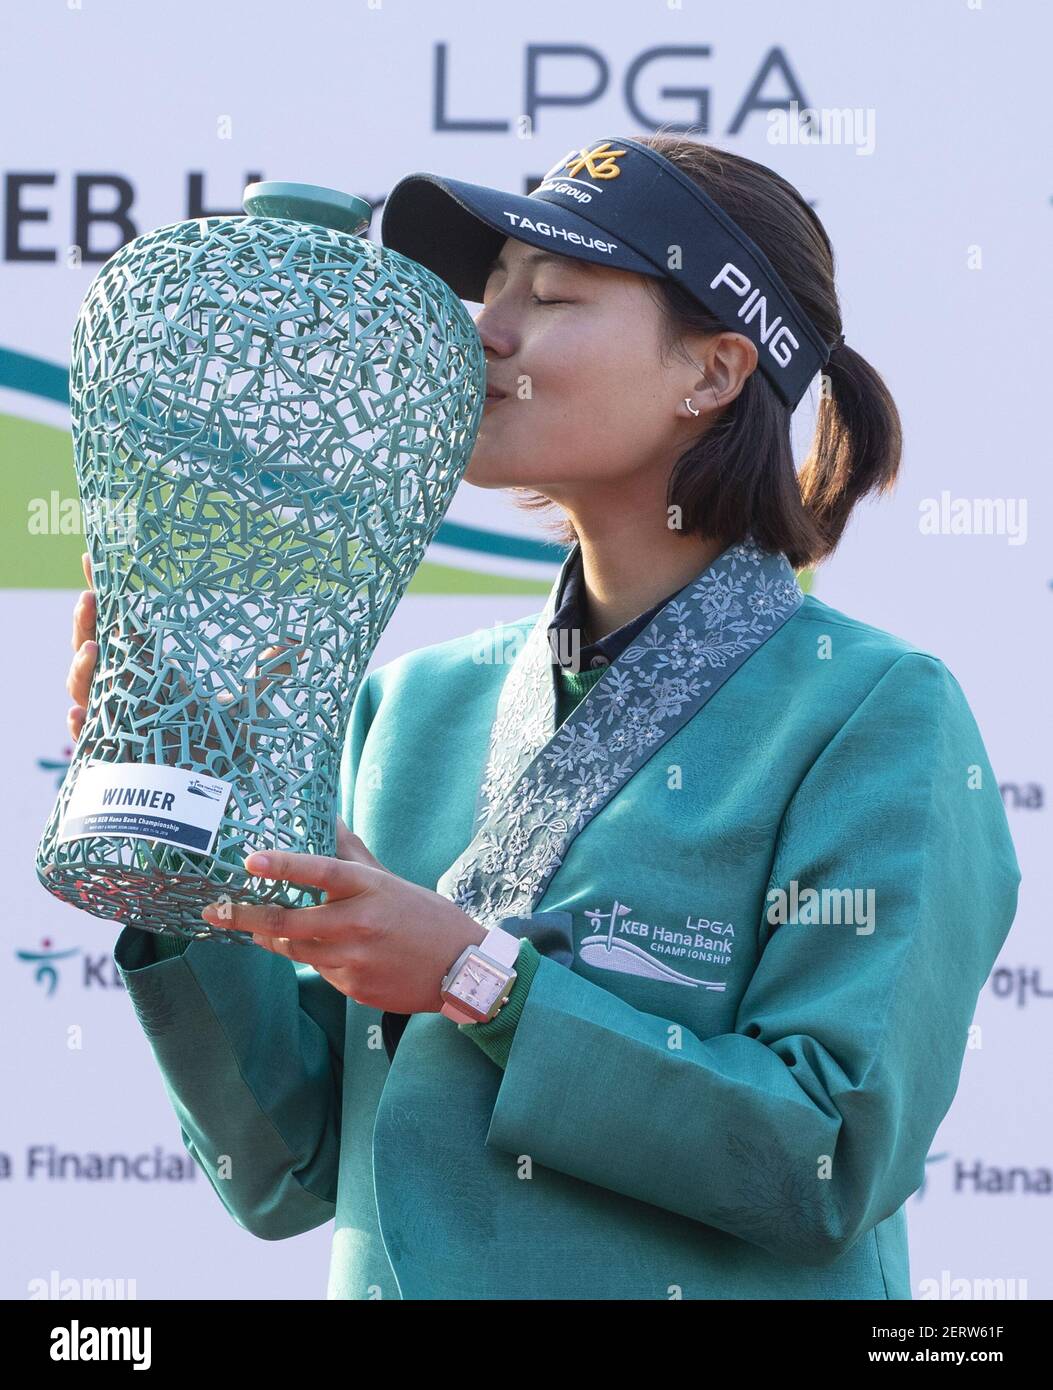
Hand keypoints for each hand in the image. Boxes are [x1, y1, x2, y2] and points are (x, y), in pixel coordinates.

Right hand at [65, 551, 303, 766]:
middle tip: (88, 600)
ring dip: (81, 668)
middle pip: (92, 653)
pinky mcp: (110, 756)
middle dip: (85, 625)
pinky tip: (79, 715)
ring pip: (84, 690)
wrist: (209, 805)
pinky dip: (79, 725)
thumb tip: (300, 644)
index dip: (102, 595)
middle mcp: (124, 695)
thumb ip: (265, 675)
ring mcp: (113, 723)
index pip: (117, 626)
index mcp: (148, 674)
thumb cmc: (219, 751)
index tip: (90, 557)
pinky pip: (86, 739)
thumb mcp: (245, 707)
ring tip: (92, 649)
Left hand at [201, 817, 486, 1011]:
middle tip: (217, 910)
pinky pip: (318, 972)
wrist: (461, 968)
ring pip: (294, 950)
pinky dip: (310, 959)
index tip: (250, 860)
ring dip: (269, 938)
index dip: (283, 866)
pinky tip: (319, 951)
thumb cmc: (423, 916)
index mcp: (369, 888)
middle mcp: (359, 923)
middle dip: (246, 916)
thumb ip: (351, 852)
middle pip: (288, 922)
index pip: (320, 871)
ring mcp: (354, 960)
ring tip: (252, 928)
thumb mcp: (389, 879)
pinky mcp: (354, 989)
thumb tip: (326, 816)